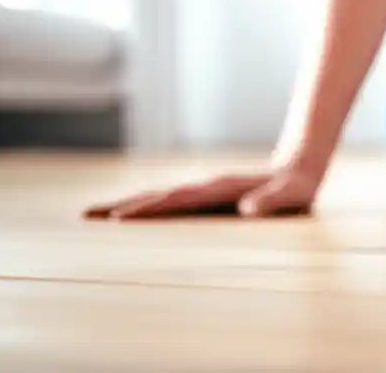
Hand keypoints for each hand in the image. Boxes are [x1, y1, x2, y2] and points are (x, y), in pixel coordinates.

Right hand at [84, 162, 322, 219]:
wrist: (299, 165)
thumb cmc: (296, 187)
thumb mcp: (290, 195)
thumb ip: (271, 202)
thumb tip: (248, 209)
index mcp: (218, 189)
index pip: (176, 200)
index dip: (148, 209)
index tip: (119, 218)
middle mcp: (204, 187)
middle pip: (156, 196)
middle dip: (121, 206)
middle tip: (86, 215)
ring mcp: (202, 190)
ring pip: (157, 197)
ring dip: (126, 205)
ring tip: (95, 214)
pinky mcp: (205, 197)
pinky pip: (168, 203)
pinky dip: (144, 206)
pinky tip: (131, 213)